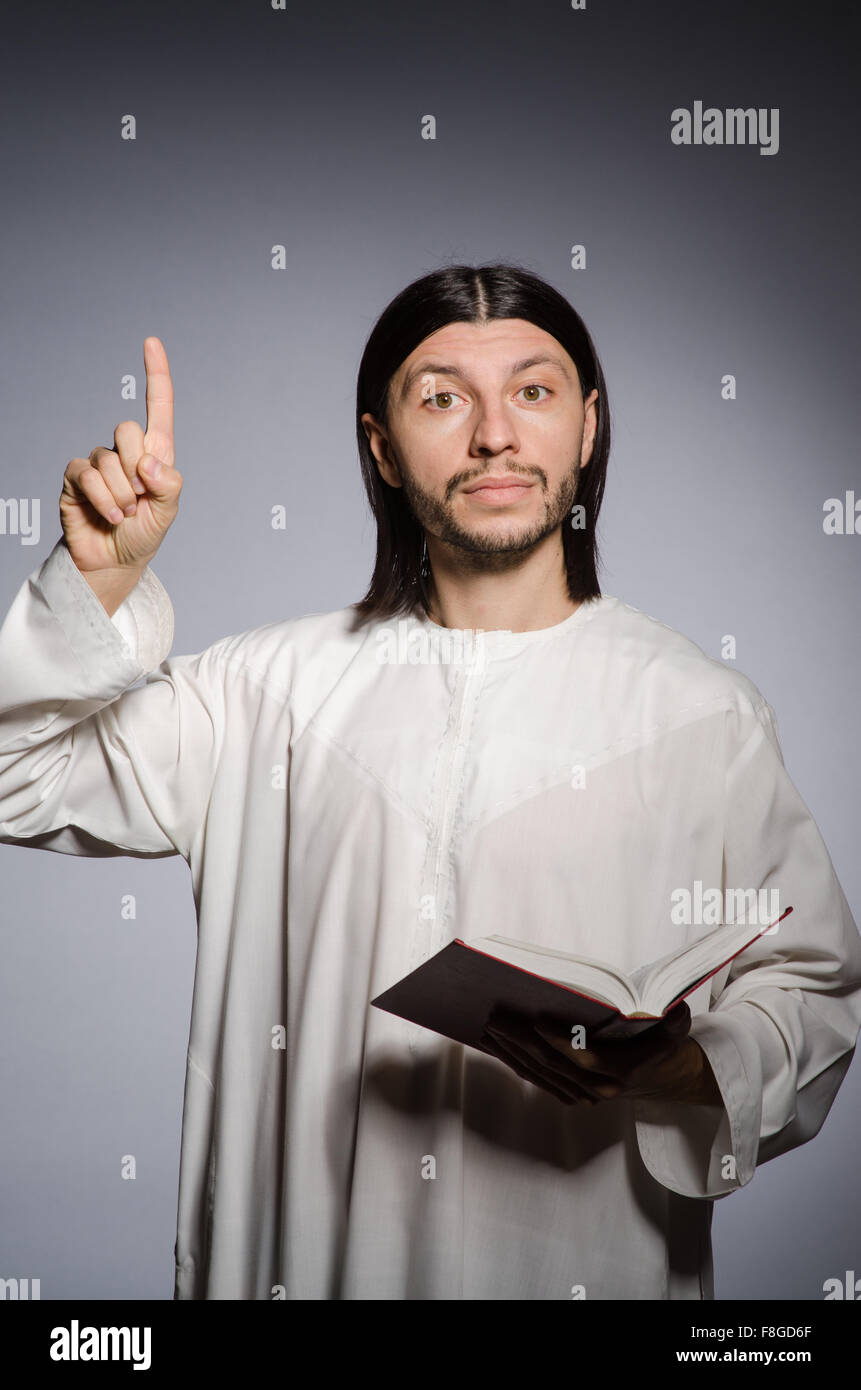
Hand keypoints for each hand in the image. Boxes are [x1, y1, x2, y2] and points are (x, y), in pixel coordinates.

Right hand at [59, 336, 181, 576]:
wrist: (114, 562)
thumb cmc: (143, 534)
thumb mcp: (168, 512)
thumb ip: (169, 485)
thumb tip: (148, 460)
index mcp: (155, 453)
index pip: (158, 407)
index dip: (156, 375)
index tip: (152, 342)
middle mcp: (125, 452)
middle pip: (128, 429)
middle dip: (136, 467)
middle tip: (139, 497)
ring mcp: (99, 463)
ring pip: (109, 459)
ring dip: (121, 494)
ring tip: (125, 514)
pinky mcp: (76, 478)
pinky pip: (87, 475)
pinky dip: (103, 499)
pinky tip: (110, 517)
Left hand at [480, 1001, 720, 1106]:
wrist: (665, 1077)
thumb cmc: (664, 1044)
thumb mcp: (675, 1028)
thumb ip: (672, 1021)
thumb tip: (674, 1008)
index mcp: (623, 1071)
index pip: (585, 1058)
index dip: (560, 1041)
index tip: (536, 1019)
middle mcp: (599, 1088)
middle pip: (552, 1064)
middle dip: (521, 1040)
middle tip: (496, 1015)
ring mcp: (582, 1094)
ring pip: (539, 1073)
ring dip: (510, 1051)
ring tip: (487, 1026)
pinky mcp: (570, 1093)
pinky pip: (537, 1078)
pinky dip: (514, 1060)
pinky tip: (495, 1043)